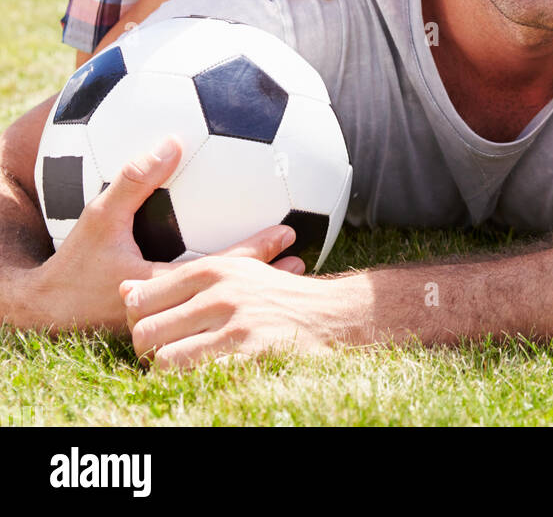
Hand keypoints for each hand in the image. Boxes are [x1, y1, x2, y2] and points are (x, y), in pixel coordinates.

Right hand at [30, 137, 303, 335]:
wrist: (47, 309)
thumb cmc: (74, 260)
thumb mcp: (100, 215)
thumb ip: (134, 180)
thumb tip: (173, 141)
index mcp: (162, 283)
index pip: (219, 267)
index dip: (254, 250)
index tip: (287, 233)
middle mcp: (172, 306)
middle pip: (230, 292)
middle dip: (266, 275)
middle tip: (302, 257)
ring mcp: (170, 316)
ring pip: (220, 301)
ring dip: (254, 285)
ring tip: (290, 269)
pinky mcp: (165, 318)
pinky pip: (203, 301)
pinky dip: (228, 287)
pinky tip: (247, 272)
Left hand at [121, 248, 342, 369]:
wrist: (327, 314)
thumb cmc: (272, 295)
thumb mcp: (230, 273)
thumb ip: (178, 280)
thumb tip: (124, 290)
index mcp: (211, 270)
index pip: (140, 299)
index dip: (137, 320)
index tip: (151, 327)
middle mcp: (219, 294)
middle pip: (146, 332)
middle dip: (147, 350)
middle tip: (162, 353)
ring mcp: (234, 326)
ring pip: (164, 360)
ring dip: (167, 370)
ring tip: (181, 366)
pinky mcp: (248, 356)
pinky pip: (197, 378)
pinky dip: (193, 382)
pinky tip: (205, 375)